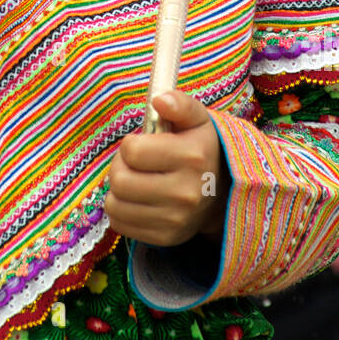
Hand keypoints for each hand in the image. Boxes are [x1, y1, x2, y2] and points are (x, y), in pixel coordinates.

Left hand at [105, 90, 228, 247]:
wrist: (223, 192)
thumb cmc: (201, 148)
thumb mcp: (196, 118)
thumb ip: (179, 103)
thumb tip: (159, 101)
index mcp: (192, 157)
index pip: (132, 152)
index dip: (131, 144)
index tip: (142, 144)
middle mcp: (186, 192)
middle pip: (120, 181)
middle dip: (120, 167)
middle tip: (133, 164)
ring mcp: (176, 219)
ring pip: (115, 206)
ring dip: (117, 191)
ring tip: (135, 181)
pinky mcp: (166, 238)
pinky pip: (121, 225)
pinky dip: (122, 211)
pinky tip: (137, 201)